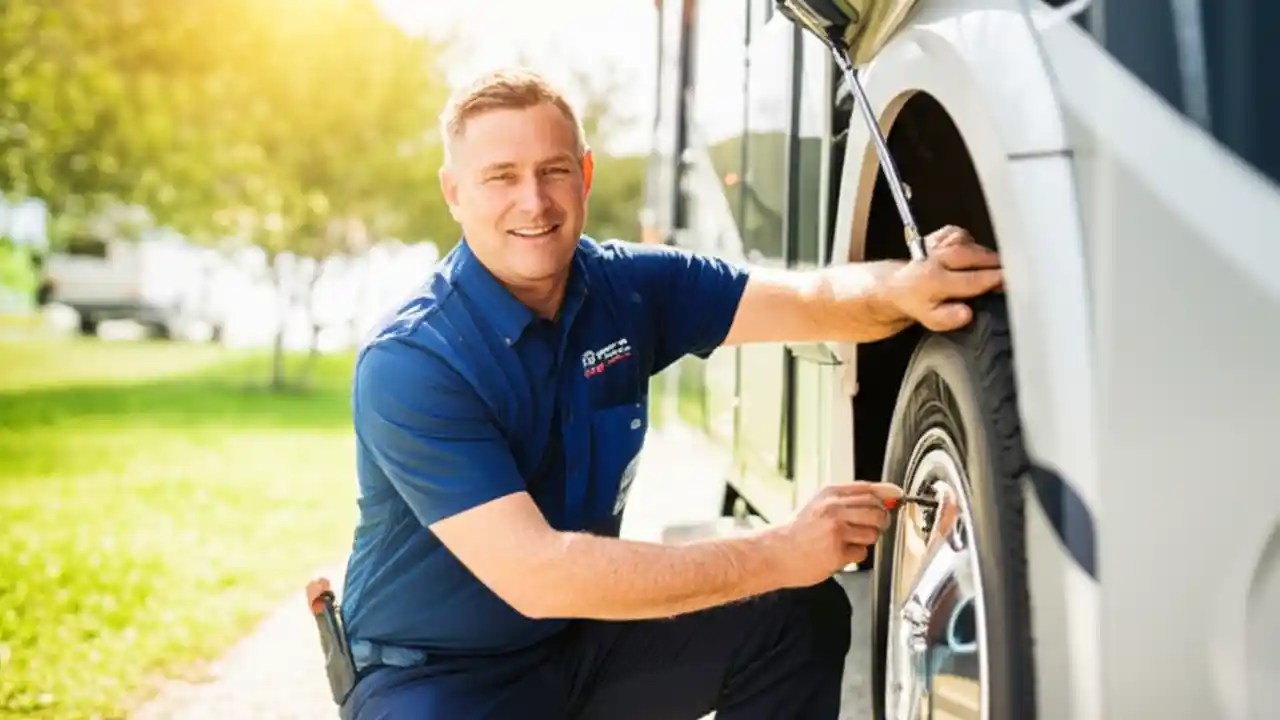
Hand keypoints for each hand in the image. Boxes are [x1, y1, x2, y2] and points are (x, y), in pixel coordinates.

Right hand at [766, 481, 901, 588]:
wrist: (774, 553)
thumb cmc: (797, 532)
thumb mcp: (818, 504)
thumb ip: (848, 500)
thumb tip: (886, 495)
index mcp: (829, 494)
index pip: (869, 489)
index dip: (888, 494)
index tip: (897, 498)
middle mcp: (834, 508)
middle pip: (878, 511)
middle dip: (878, 523)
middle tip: (864, 529)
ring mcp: (836, 530)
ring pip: (873, 533)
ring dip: (865, 540)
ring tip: (846, 542)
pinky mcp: (837, 551)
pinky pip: (862, 553)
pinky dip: (854, 556)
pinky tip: (837, 553)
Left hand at [881, 225, 1002, 330]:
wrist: (896, 286)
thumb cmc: (918, 303)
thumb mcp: (931, 319)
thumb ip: (948, 317)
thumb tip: (967, 313)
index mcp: (934, 281)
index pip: (972, 280)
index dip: (995, 279)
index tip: (1012, 281)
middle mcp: (935, 259)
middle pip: (973, 256)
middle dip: (995, 264)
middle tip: (1012, 273)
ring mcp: (936, 245)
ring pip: (968, 243)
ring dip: (984, 254)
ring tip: (995, 266)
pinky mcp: (938, 236)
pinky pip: (959, 234)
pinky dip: (970, 241)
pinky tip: (972, 254)